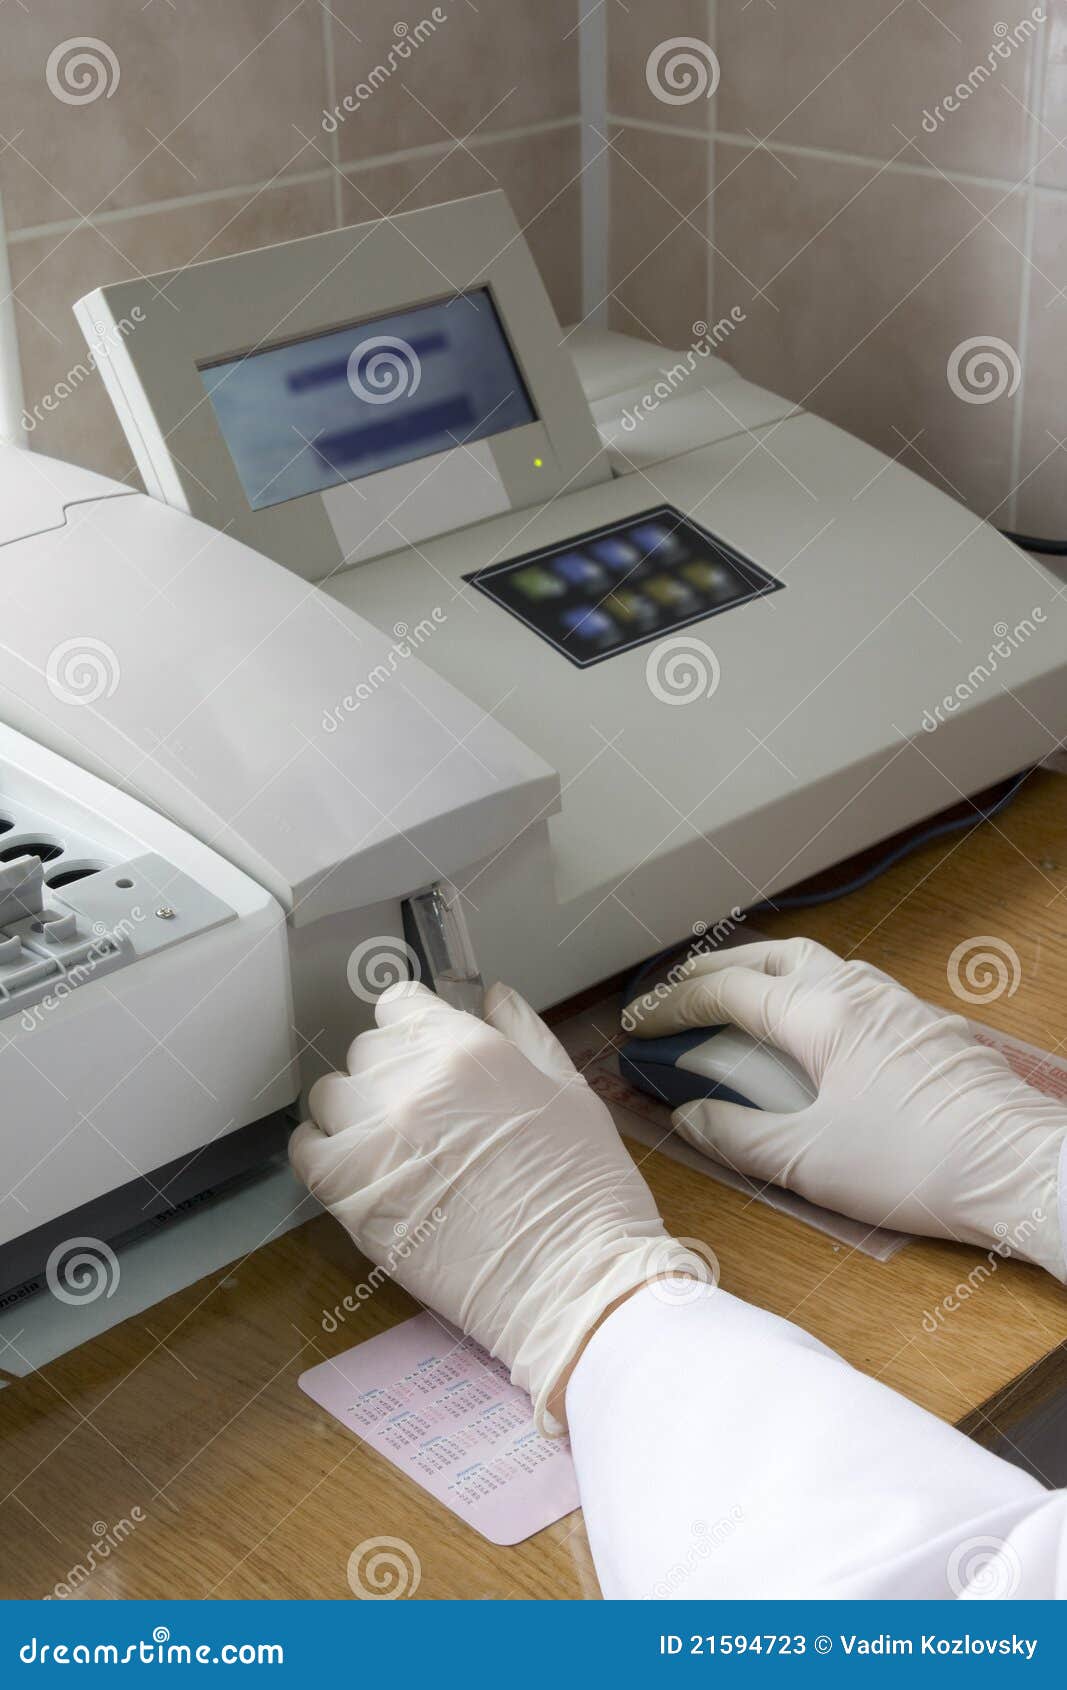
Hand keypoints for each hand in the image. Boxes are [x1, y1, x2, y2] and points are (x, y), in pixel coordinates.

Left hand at [290, 981, 709, 1427]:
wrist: (574, 1282)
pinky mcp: (349, 1193)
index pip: (400, 1004)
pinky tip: (359, 1171)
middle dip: (391, 1072)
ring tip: (393, 1148)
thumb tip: (492, 995)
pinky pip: (306, 1149)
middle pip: (367, 1050)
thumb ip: (525, 1035)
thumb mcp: (570, 1092)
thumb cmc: (586, 1191)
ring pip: (331, 1095)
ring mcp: (375, 1136)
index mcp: (468, 1048)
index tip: (424, 1053)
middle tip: (426, 1115)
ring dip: (355, 1112)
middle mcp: (412, 1081)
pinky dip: (324, 1153)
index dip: (412, 1027)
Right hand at [624, 938, 1066, 1279]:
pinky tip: (808, 1026)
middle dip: (712, 967)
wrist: (1020, 1169)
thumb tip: (691, 1116)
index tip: (639, 1022)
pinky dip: (807, 989)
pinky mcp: (924, 1026)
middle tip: (675, 992)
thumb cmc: (922, 1164)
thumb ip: (737, 1136)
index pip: (726, 990)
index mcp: (821, 1014)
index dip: (672, 1004)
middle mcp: (858, 992)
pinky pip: (849, 984)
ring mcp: (896, 1003)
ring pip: (814, 961)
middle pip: (768, 954)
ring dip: (763, 970)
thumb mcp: (808, 1162)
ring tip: (733, 998)